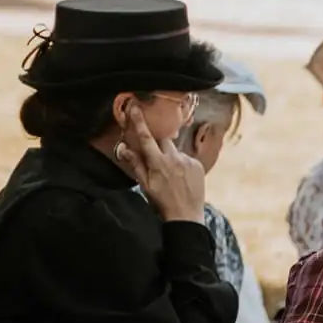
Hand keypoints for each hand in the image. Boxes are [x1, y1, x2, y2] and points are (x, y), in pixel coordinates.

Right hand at [115, 104, 205, 223]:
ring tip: (170, 176)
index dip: (139, 120)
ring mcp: (188, 160)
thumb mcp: (144, 185)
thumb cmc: (162, 203)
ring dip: (169, 157)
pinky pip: (186, 158)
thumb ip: (135, 164)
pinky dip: (181, 164)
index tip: (135, 106)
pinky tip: (180, 179)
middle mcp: (174, 158)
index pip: (146, 136)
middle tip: (155, 156)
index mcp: (158, 162)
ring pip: (174, 150)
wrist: (186, 216)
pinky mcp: (198, 164)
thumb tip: (124, 148)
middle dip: (157, 143)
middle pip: (163, 139)